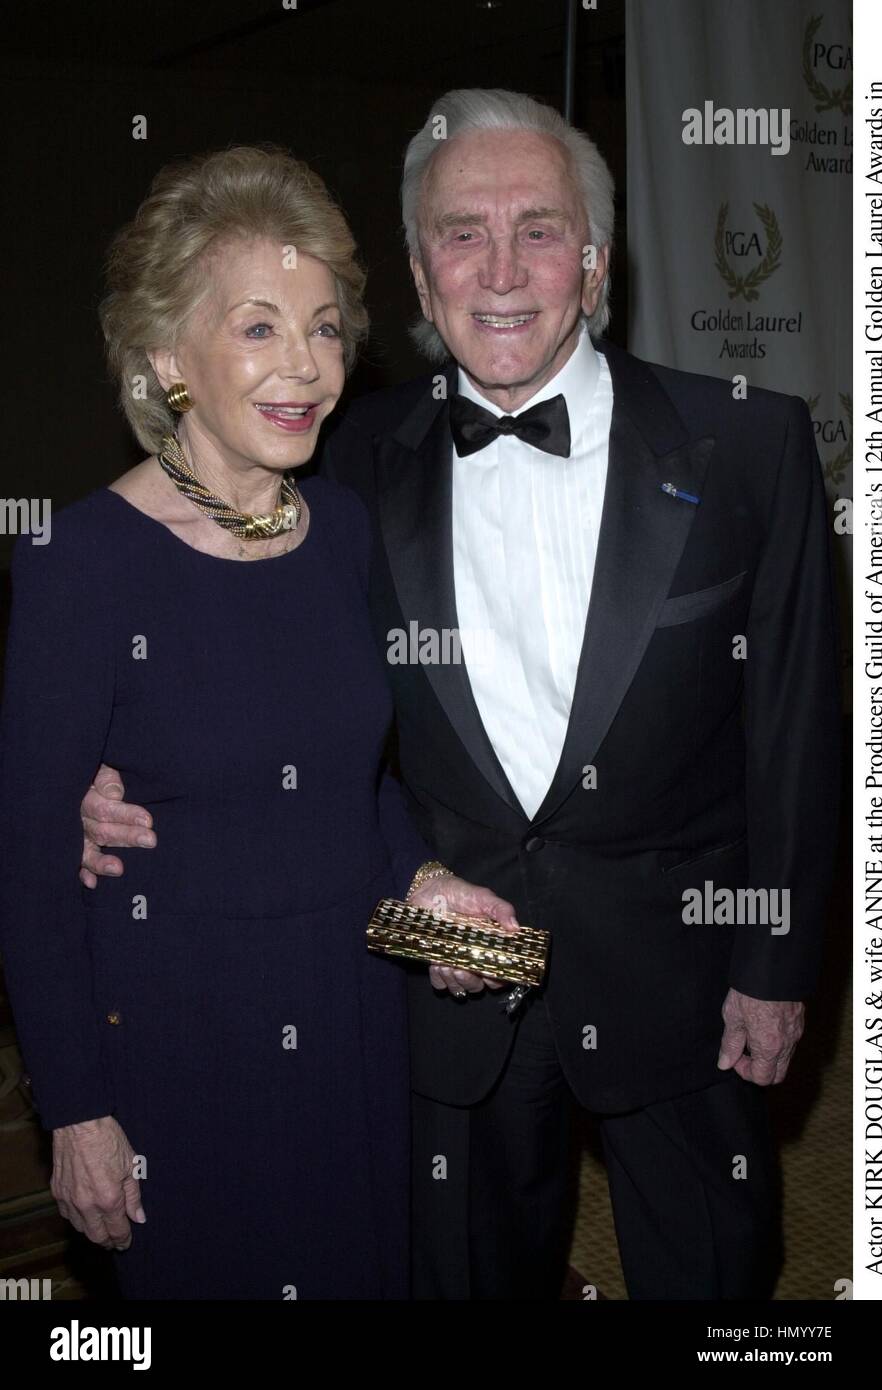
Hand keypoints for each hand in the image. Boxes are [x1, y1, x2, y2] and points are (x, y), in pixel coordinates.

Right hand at [51, 1115, 145, 1249]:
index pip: (116, 1231)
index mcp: (108, 1199)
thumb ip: (134, 1196)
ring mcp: (69, 1199)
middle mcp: (86, 1205)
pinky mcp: (57, 1191)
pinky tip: (85, 1212)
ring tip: (102, 1227)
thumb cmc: (109, 1140)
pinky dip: (77, 1218)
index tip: (126, 1243)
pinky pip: (67, 1214)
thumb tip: (139, 1218)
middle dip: (107, 1241)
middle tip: (115, 1241)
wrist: (80, 1123)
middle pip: (96, 1236)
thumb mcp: (131, 1165)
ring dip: (92, 1230)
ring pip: (80, 1228)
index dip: (123, 1240)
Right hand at [80, 763, 154, 887]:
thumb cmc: (97, 774)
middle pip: (102, 831)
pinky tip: (92, 884)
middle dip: (127, 836)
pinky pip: (78, 862)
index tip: (148, 821)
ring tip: (119, 869)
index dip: (127, 815)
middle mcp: (80, 820)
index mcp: (86, 797)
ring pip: (88, 851)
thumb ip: (107, 778)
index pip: (106, 809)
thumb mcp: (101, 767)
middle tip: (150, 840)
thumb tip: (114, 793)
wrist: (79, 780)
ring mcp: (76, 837)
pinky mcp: (75, 849)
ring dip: (101, 862)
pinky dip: (84, 873)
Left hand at [408, 874, 518, 997]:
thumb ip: (500, 909)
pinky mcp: (437, 964)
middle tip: (461, 968)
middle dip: (471, 981)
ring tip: (444, 964)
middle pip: (479, 985)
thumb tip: (515, 928)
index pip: (501, 973)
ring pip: (460, 988)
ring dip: (454, 981)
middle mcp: (475, 959)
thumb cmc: (460, 894)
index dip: (498, 979)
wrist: (429, 891)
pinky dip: (439, 979)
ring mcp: (455, 963)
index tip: (488, 972)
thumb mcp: (483, 898)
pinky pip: (440, 984)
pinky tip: (436, 964)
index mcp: (491, 946)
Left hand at [717, 988, 804, 1084]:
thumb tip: (725, 1063)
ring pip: (785, 1059)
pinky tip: (764, 1027)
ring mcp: (796, 1033)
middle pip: (778, 1075)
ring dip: (769, 1057)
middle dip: (760, 1070)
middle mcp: (787, 1045)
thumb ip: (730, 1044)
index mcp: (769, 1048)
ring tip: (752, 1036)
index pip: (761, 1078)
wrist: (773, 968)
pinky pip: (790, 1043)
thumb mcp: (733, 1017)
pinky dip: (778, 1044)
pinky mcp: (799, 1021)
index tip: (735, 1057)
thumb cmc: (750, 992)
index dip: (745, 1072)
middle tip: (744, 1052)